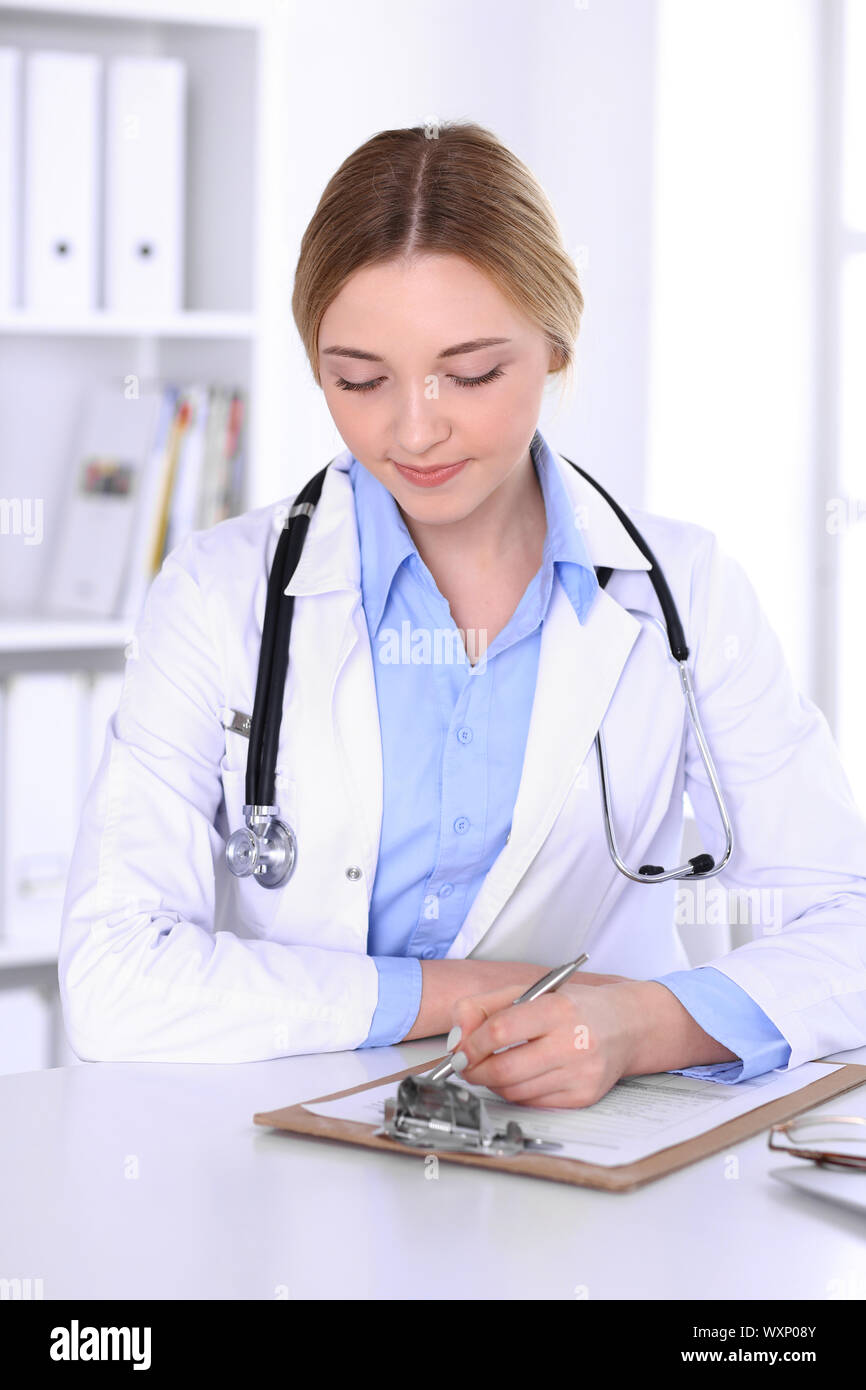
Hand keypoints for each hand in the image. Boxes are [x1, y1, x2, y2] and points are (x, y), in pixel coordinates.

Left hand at [448, 979, 641, 1108]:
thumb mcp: (531, 991)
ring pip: (515, 1091)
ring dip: (493, 1083)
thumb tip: (458, 1035)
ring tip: (492, 1068)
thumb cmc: (574, 1007)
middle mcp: (573, 1042)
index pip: (501, 1030)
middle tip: (466, 1065)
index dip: (473, 1043)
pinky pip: (533, 1102)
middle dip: (475, 1071)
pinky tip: (519, 1077)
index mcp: (558, 1009)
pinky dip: (516, 1093)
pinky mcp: (584, 1097)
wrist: (626, 1026)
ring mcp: (581, 1074)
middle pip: (505, 1069)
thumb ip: (486, 1005)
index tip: (462, 1048)